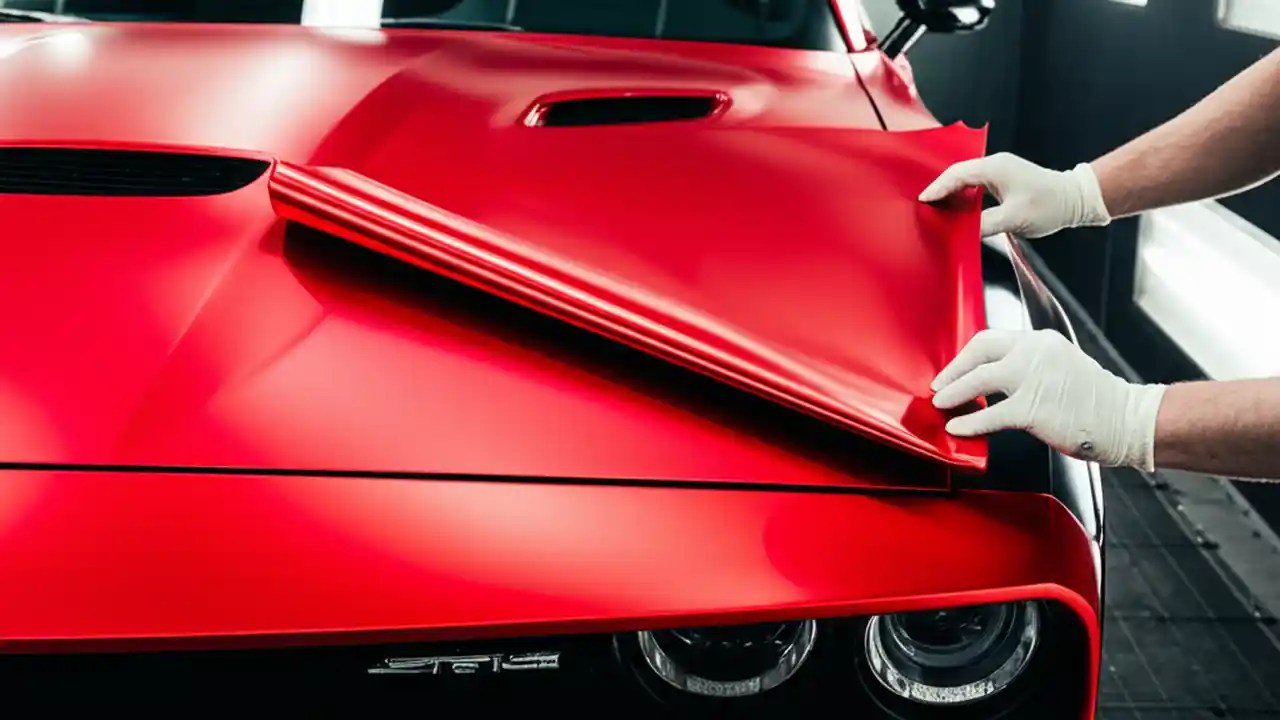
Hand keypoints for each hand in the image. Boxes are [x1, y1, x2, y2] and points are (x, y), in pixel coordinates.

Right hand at [918, 152, 1111, 237]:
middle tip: (924, 205)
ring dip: (951, 190)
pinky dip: (963, 193)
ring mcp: (1000, 170)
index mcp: (995, 168)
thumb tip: (962, 232)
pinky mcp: (1004, 179)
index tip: (923, 201)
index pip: (957, 175)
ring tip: (936, 206)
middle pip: (958, 173)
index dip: (937, 188)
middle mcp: (996, 164)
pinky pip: (975, 183)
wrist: (1075, 200)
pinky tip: (958, 207)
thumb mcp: (1015, 218)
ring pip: (966, 177)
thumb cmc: (1050, 205)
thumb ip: (985, 225)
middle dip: (940, 188)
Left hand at [930, 329, 1166, 469]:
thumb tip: (988, 379)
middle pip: (979, 354)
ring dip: (954, 393)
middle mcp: (1035, 353)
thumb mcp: (1058, 367)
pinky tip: (958, 428)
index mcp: (1040, 341)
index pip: (989, 340)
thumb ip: (1027, 366)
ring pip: (979, 381)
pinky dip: (970, 422)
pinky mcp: (1034, 409)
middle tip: (938, 387)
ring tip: (941, 404)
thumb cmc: (1092, 400)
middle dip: (953, 371)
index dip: (964, 357)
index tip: (950, 371)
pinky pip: (991, 414)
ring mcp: (1034, 379)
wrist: (1126, 420)